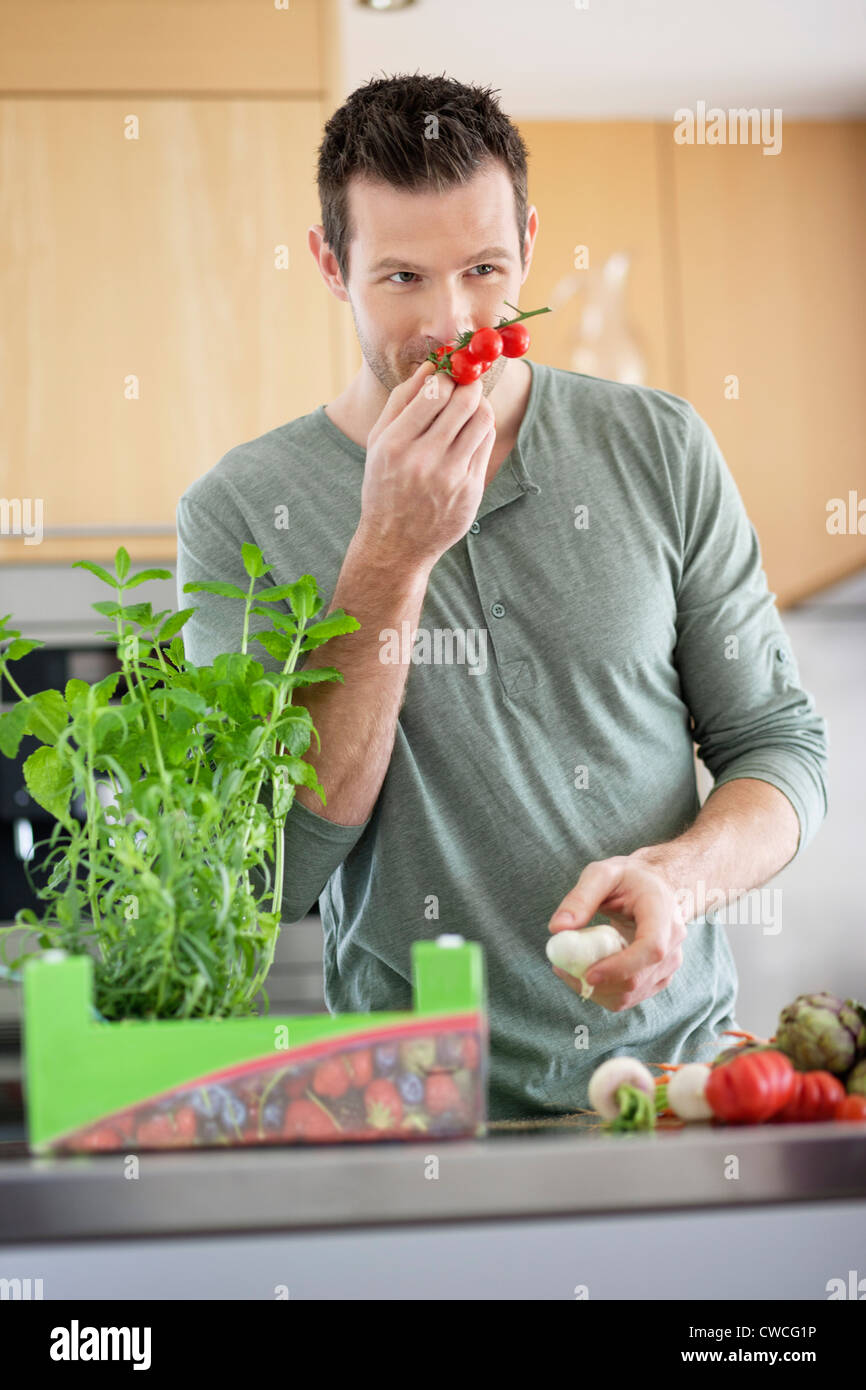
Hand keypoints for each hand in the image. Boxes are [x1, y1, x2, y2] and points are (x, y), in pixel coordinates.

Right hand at [357, 360, 495, 570]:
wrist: (396, 543)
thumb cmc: (384, 484)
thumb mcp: (378, 442)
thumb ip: (401, 401)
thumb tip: (430, 366)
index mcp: (396, 445)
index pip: (435, 392)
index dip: (447, 376)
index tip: (447, 376)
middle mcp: (424, 461)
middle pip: (465, 402)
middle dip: (469, 385)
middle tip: (466, 383)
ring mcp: (451, 478)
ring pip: (482, 420)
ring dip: (479, 405)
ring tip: (469, 406)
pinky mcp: (471, 490)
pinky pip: (486, 444)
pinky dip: (481, 430)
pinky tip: (469, 432)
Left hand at [547, 855, 686, 1010]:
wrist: (655, 887)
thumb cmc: (628, 878)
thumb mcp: (602, 874)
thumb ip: (579, 898)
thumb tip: (557, 929)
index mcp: (663, 913)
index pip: (652, 948)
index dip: (621, 967)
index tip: (588, 974)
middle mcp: (673, 942)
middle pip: (638, 978)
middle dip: (596, 982)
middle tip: (561, 967)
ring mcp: (669, 963)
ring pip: (631, 994)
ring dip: (596, 990)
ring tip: (569, 968)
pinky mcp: (658, 977)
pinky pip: (630, 997)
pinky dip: (603, 993)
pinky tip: (584, 973)